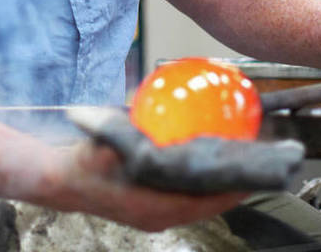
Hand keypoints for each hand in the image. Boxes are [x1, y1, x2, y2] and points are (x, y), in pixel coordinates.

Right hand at [45, 141, 247, 232]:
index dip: (235, 186)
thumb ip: (124, 131)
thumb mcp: (103, 147)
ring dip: (222, 185)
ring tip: (243, 162)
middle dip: (236, 184)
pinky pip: (190, 198)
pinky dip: (204, 184)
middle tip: (260, 161)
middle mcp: (161, 216)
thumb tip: (141, 104)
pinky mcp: (154, 209)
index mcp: (154, 206)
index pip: (208, 200)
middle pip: (211, 203)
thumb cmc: (82, 164)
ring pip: (203, 202)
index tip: (258, 168)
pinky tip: (210, 163)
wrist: (60, 183)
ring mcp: (158, 215)